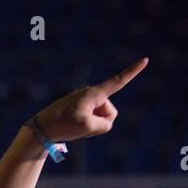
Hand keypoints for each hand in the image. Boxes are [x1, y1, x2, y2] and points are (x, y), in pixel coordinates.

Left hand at [31, 58, 147, 142]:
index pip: (118, 82)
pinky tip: (73, 127)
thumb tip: (105, 122)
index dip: (133, 72)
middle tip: (80, 126)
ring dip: (93, 126)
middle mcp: (90, 93)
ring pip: (102, 118)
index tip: (145, 60)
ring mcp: (85, 100)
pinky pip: (92, 120)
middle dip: (101, 123)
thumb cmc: (64, 125)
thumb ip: (105, 124)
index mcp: (93, 94)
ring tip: (75, 127)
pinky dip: (87, 126)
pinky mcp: (80, 106)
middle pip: (110, 113)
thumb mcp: (88, 127)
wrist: (42, 127)